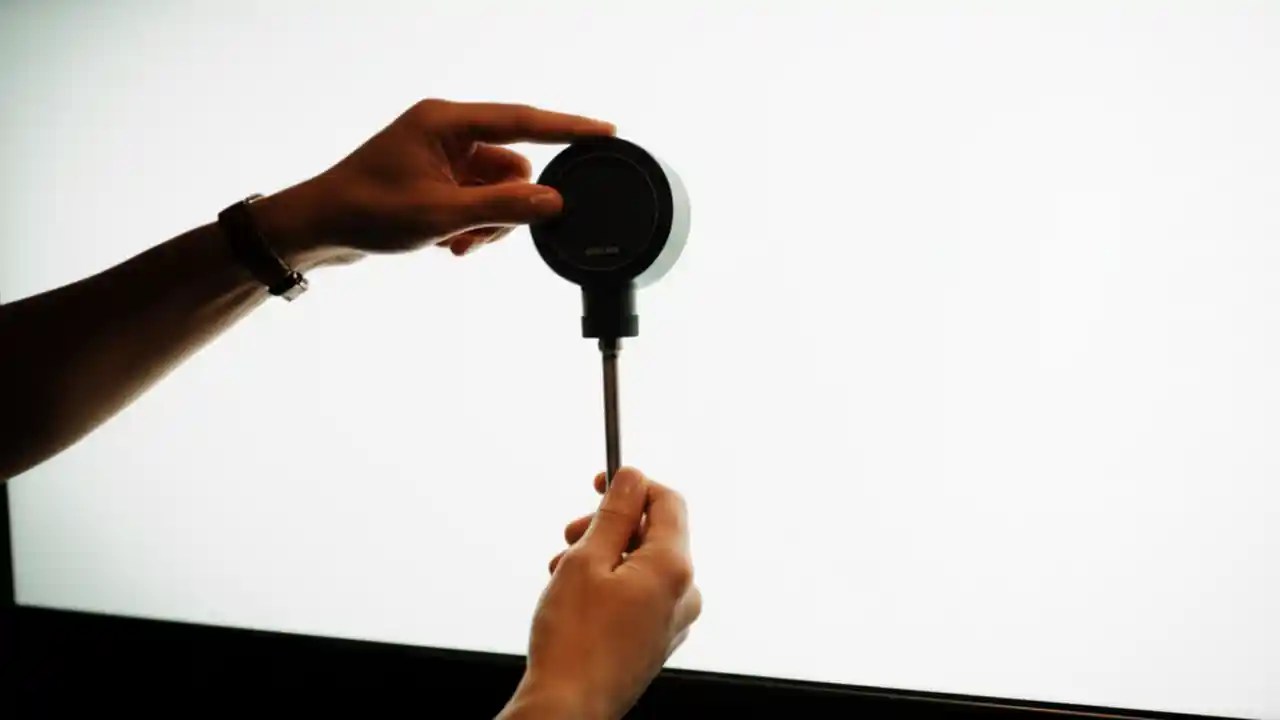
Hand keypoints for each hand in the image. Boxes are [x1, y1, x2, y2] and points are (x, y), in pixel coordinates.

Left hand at [258, 99, 614, 268]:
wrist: (318, 228)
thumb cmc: (367, 211)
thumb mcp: (442, 214)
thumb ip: (503, 207)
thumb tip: (554, 202)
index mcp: (446, 122)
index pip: (523, 121)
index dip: (568, 128)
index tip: (606, 132)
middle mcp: (447, 132)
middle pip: (513, 166)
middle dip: (508, 207)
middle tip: (481, 236)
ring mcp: (443, 156)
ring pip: (499, 190)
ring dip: (489, 223)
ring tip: (459, 245)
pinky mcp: (438, 179)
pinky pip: (479, 200)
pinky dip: (474, 226)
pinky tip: (450, 245)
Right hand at [499, 468, 701, 719]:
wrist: (570, 707)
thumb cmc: (573, 640)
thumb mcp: (587, 560)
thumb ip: (614, 514)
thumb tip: (632, 478)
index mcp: (674, 568)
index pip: (668, 501)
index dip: (633, 485)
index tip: (600, 484)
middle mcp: (685, 593)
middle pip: (654, 534)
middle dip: (610, 527)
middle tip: (569, 536)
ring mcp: (674, 621)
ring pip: (643, 565)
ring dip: (604, 557)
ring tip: (563, 573)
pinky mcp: (658, 641)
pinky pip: (641, 595)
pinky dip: (611, 585)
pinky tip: (577, 599)